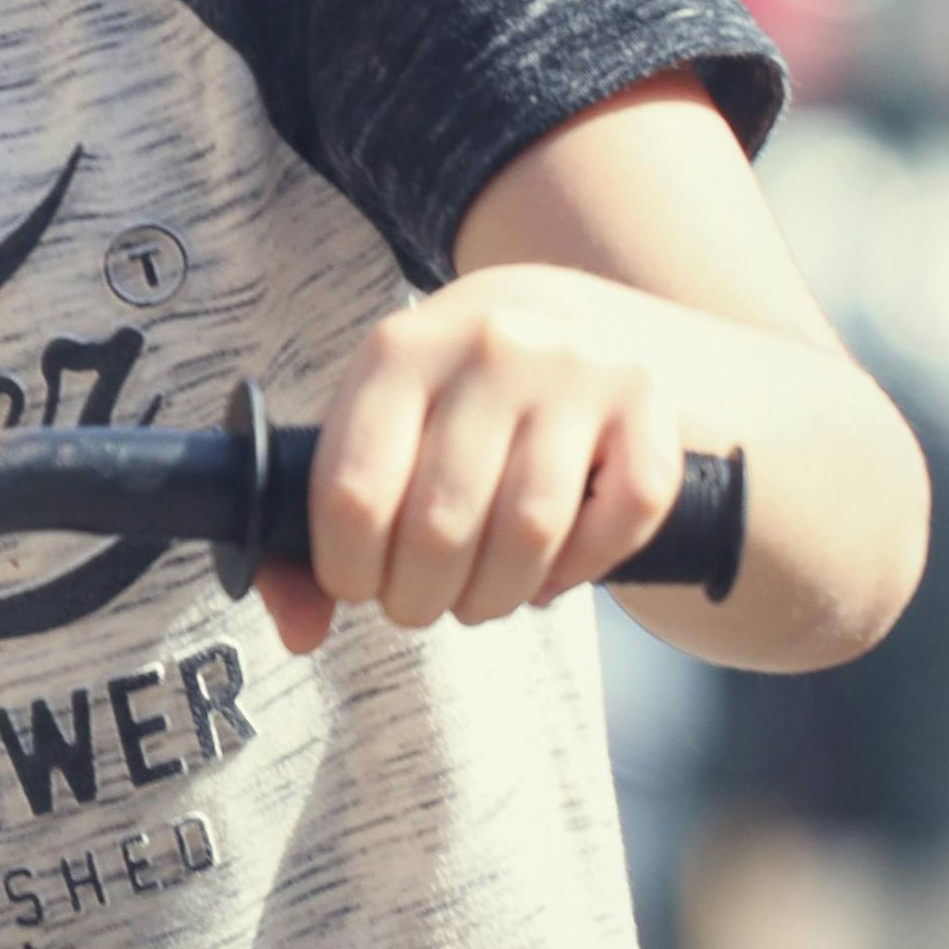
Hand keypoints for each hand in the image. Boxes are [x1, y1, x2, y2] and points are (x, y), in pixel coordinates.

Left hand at [257, 266, 698, 657]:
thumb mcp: (373, 427)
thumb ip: (315, 527)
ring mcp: (578, 370)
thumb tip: (300, 632)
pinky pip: (623, 518)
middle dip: (419, 596)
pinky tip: (552, 567)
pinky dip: (582, 567)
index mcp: (398, 350)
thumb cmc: (448, 401)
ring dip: (495, 595)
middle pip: (441, 527)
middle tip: (419, 599)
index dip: (348, 569)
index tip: (358, 583)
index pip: (354, 493)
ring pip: (531, 532)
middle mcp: (491, 347)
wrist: (563, 317)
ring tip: (479, 596)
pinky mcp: (649, 402)